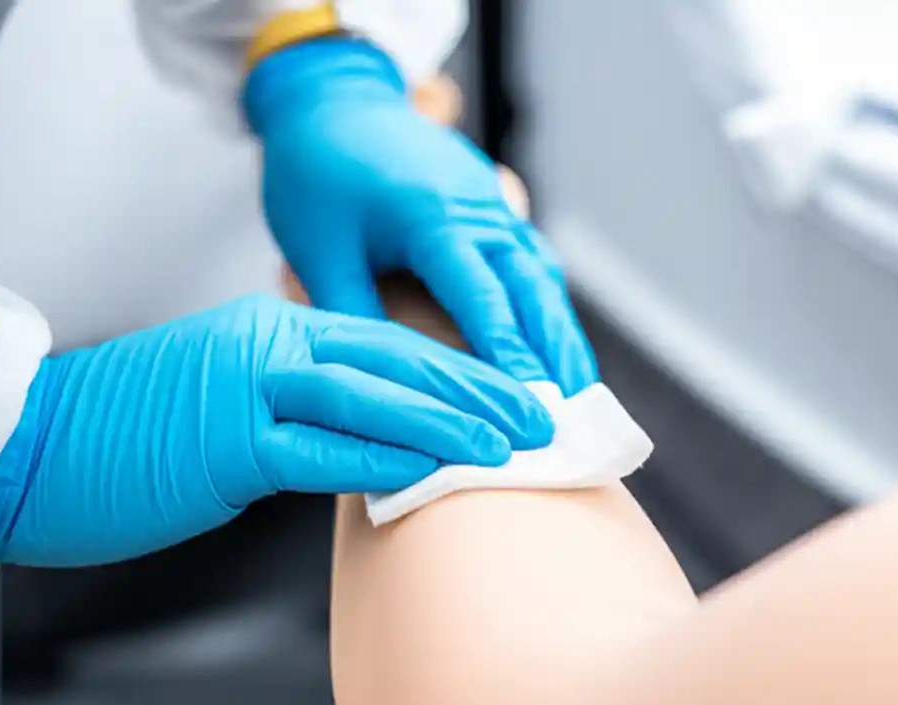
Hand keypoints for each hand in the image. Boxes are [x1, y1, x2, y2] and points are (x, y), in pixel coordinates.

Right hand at [0, 295, 552, 566]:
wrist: (33, 440)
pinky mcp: (225, 443)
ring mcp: (246, 390)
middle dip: (475, 390)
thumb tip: (366, 433)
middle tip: (538, 418)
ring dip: (445, 423)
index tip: (512, 392)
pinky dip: (380, 462)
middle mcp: (267, 348)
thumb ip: (296, 400)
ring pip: (369, 398)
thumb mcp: (225, 391)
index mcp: (272, 331)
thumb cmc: (132, 425)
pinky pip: (321, 451)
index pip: (388, 343)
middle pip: (395, 362)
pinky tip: (431, 474)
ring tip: (507, 446)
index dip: (457, 369)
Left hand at [245, 38, 597, 395]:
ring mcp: (491, 205)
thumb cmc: (317, 173)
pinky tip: (556, 339)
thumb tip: (379, 382)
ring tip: (581, 387)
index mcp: (433, 219)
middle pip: (533, 290)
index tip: (535, 401)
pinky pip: (532, 258)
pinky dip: (547, 302)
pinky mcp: (492, 205)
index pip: (483, 299)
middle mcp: (476, 211)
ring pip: (541, 276)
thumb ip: (350, 314)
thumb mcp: (317, 250)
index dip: (511, 356)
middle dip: (558, 352)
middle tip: (580, 411)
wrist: (332, 101)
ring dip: (561, 331)